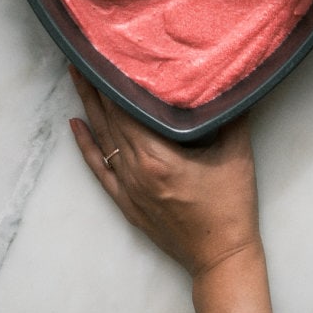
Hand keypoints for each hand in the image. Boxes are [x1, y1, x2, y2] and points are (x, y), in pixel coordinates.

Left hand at [69, 68, 259, 278]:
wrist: (222, 257)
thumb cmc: (231, 207)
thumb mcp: (237, 155)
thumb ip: (231, 115)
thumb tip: (230, 80)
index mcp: (157, 158)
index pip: (128, 111)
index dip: (115, 82)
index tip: (105, 54)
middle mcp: (136, 171)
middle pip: (110, 120)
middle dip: (96, 87)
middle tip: (83, 55)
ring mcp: (128, 188)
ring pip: (103, 139)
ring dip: (89, 108)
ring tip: (76, 78)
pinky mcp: (126, 203)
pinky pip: (99, 169)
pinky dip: (86, 146)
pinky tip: (75, 125)